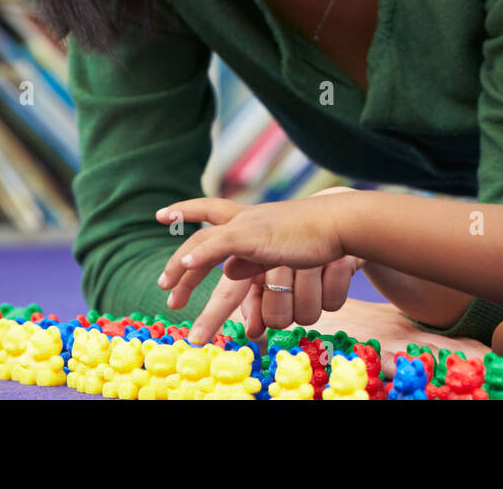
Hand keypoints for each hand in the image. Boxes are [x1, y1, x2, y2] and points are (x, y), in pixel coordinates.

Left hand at [155, 194, 349, 341]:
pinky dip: (200, 254)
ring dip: (183, 269)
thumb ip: (254, 260)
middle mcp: (244, 220)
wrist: (339, 222)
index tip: (162, 214)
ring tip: (170, 293)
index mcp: (251, 221)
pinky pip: (220, 244)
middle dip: (180, 263)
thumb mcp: (279, 249)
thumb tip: (230, 271)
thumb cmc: (318, 236)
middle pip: (201, 238)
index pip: (211, 210)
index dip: (187, 210)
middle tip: (166, 287)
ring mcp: (248, 227)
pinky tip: (187, 265)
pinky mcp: (256, 236)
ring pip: (203, 245)